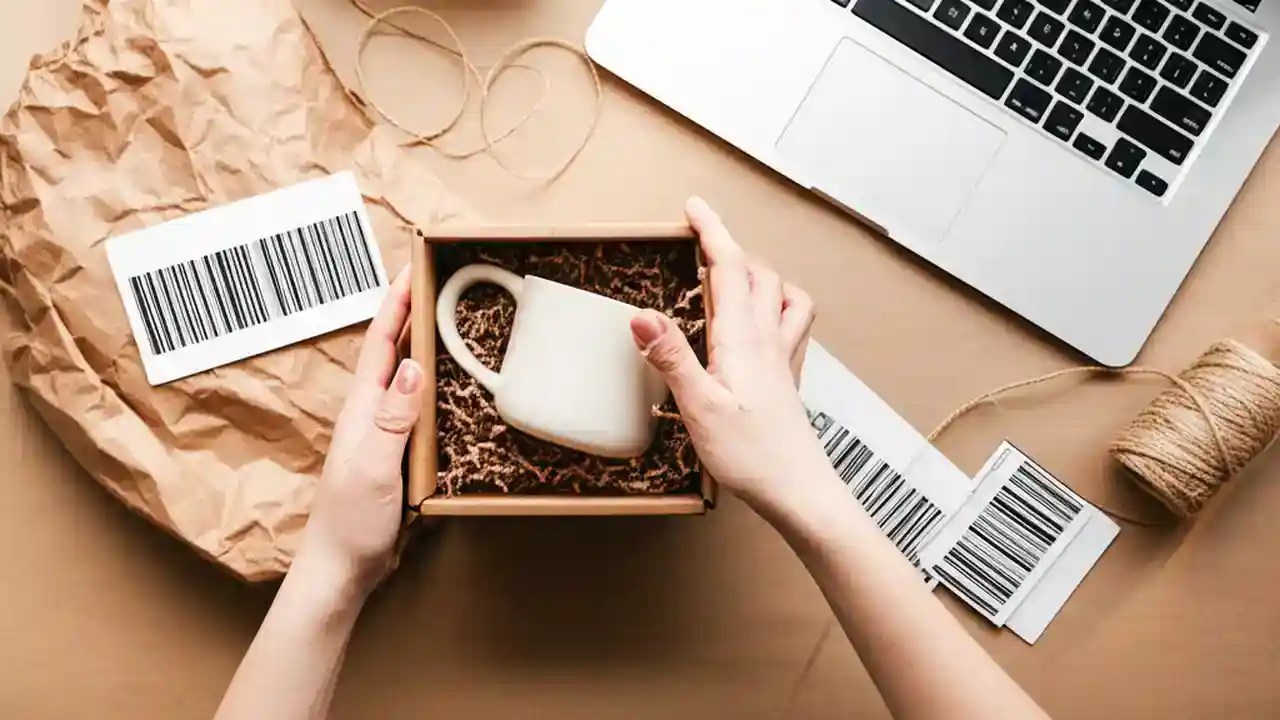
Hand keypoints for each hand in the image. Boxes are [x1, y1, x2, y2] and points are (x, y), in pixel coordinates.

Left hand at [295, 267, 423, 596]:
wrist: (342, 568)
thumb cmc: (351, 521)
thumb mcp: (375, 466)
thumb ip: (394, 418)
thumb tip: (414, 366)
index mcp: (364, 407)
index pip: (383, 341)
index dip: (397, 301)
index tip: (415, 264)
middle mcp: (374, 412)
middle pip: (396, 349)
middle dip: (414, 309)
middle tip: (442, 277)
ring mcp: (387, 432)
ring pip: (410, 376)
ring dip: (428, 343)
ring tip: (454, 316)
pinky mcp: (400, 453)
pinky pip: (422, 407)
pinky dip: (438, 385)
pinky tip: (456, 385)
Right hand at [630, 198, 827, 512]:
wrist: (798, 490)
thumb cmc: (751, 455)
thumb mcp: (698, 406)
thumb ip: (671, 357)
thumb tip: (641, 315)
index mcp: (742, 340)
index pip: (730, 268)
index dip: (712, 231)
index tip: (694, 207)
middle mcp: (768, 340)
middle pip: (757, 272)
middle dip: (730, 246)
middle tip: (701, 235)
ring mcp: (782, 357)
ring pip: (781, 293)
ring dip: (758, 271)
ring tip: (734, 268)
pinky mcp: (786, 378)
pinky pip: (792, 323)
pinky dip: (779, 304)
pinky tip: (766, 317)